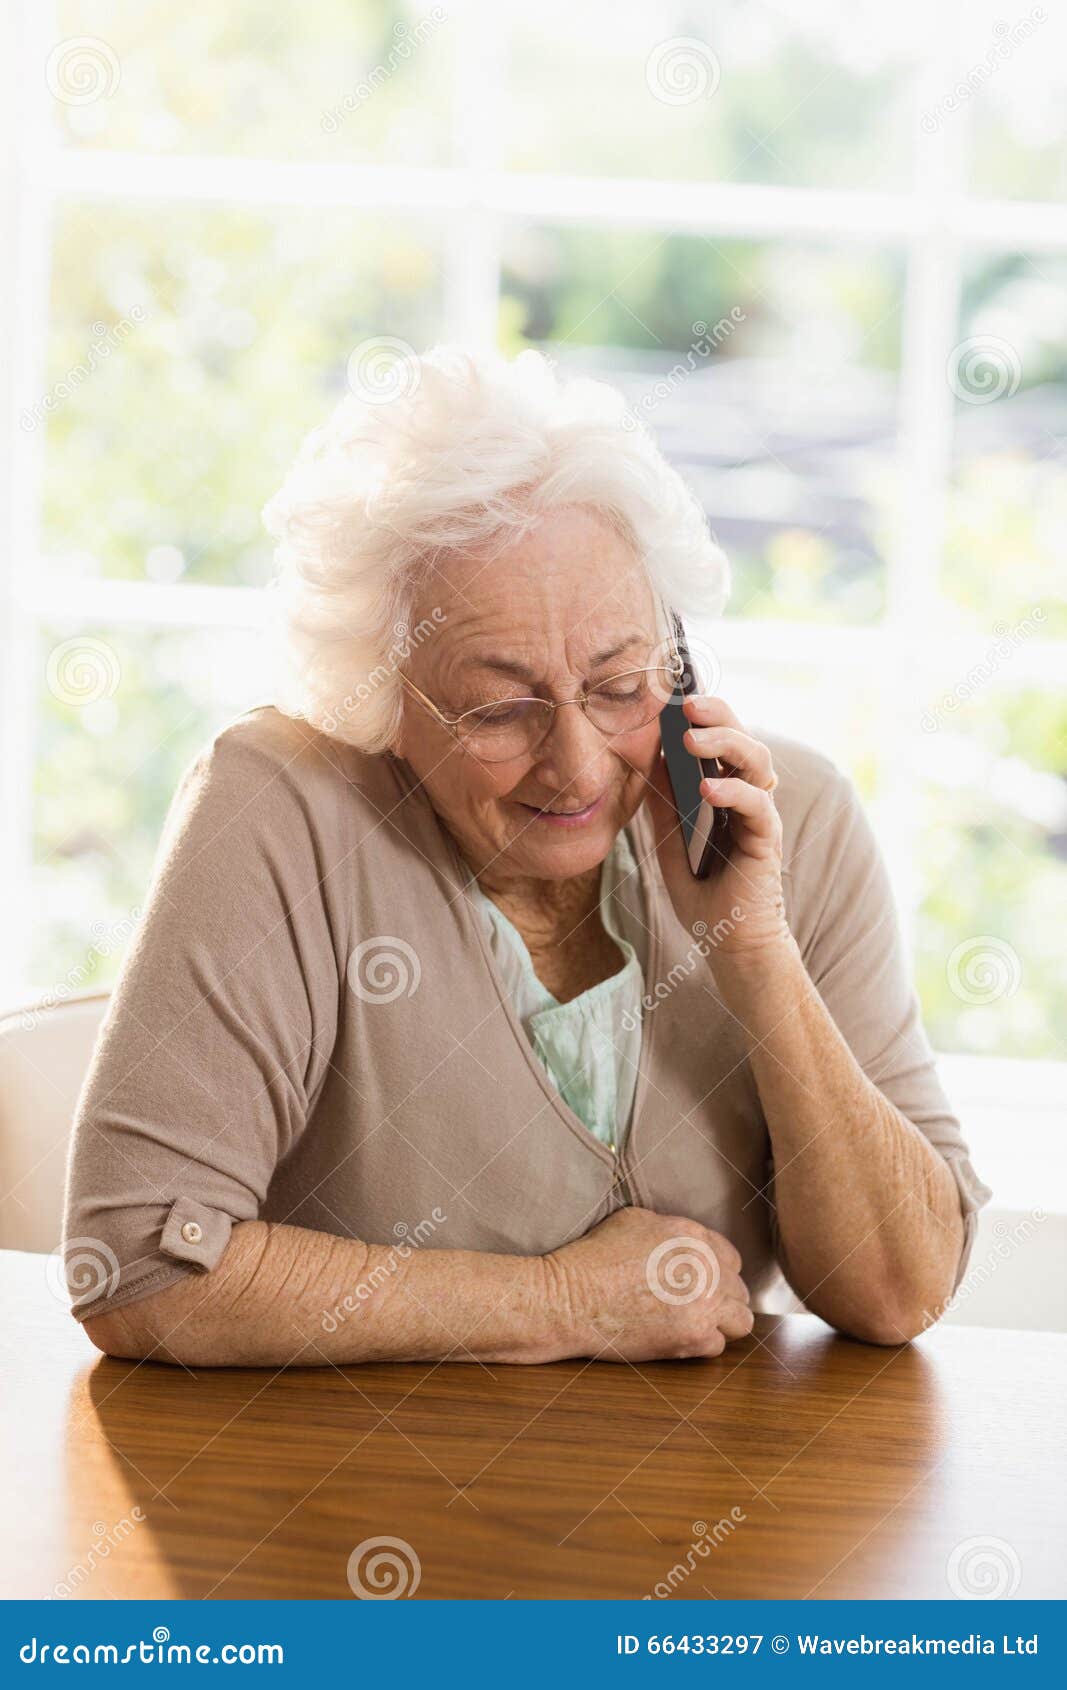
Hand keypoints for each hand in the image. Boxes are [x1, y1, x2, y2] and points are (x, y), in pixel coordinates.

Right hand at [542, 1206, 752, 1361]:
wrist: (570, 1298)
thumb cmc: (593, 1257)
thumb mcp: (635, 1221)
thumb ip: (674, 1230)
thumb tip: (688, 1244)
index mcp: (693, 1236)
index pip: (731, 1258)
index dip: (718, 1273)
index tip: (704, 1284)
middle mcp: (706, 1267)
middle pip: (739, 1290)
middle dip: (721, 1299)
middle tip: (697, 1308)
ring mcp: (703, 1304)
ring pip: (741, 1320)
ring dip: (722, 1323)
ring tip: (697, 1325)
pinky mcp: (693, 1336)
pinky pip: (718, 1345)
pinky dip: (701, 1345)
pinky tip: (677, 1338)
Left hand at [643, 693, 789, 961]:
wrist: (730, 944)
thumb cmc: (704, 897)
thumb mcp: (669, 846)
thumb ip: (663, 807)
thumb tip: (649, 763)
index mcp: (726, 793)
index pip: (720, 742)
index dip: (704, 717)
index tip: (674, 696)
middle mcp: (747, 798)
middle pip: (743, 740)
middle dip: (719, 715)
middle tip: (688, 703)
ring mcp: (760, 816)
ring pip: (756, 762)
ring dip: (725, 743)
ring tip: (692, 738)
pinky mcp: (768, 839)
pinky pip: (757, 805)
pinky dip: (733, 791)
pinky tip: (707, 787)